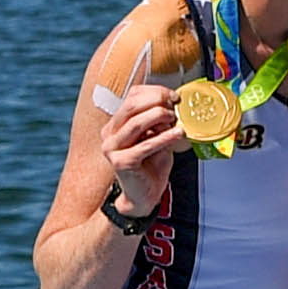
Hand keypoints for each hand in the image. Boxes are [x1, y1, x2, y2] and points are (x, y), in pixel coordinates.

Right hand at [99, 83, 184, 215]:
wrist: (144, 196)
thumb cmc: (151, 165)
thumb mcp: (157, 137)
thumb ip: (160, 123)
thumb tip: (173, 106)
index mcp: (116, 124)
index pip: (131, 97)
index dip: (154, 92)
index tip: (173, 96)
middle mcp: (109, 134)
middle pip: (131, 106)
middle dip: (156, 101)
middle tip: (174, 104)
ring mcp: (112, 148)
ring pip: (136, 123)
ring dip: (159, 117)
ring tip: (175, 118)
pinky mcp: (121, 162)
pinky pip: (145, 145)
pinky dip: (164, 138)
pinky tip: (178, 133)